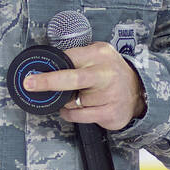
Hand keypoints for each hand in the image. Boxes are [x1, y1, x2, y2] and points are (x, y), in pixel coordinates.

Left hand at [22, 42, 145, 130]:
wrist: (139, 91)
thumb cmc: (110, 72)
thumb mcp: (98, 55)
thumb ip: (77, 57)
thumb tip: (46, 64)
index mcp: (100, 54)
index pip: (69, 57)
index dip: (50, 65)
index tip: (32, 72)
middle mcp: (106, 73)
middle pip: (72, 78)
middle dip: (48, 81)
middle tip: (30, 83)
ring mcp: (110, 95)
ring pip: (72, 102)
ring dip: (66, 102)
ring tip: (76, 97)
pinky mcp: (110, 113)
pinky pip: (79, 116)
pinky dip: (70, 114)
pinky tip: (74, 109)